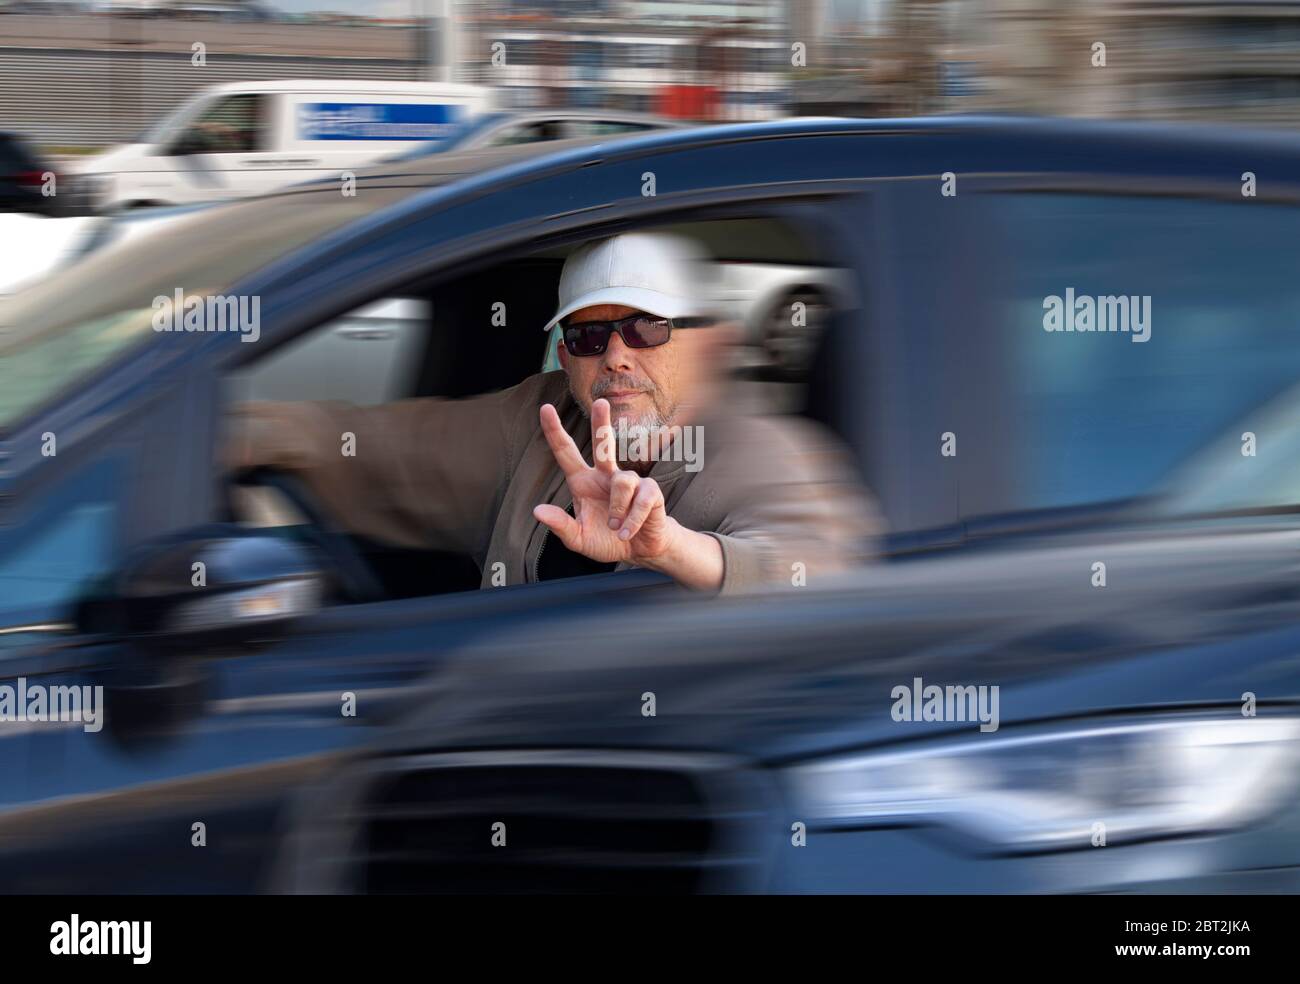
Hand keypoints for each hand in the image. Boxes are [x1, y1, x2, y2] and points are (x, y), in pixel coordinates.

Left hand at [533, 399, 677, 565]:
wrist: (639, 550)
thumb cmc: (607, 541)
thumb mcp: (578, 539)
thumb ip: (560, 526)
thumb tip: (537, 510)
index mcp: (583, 482)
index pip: (566, 452)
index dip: (555, 431)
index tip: (545, 408)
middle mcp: (605, 476)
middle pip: (603, 443)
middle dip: (601, 422)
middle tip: (601, 402)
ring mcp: (629, 481)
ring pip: (622, 482)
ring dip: (617, 510)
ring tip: (616, 527)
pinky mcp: (650, 491)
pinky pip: (641, 498)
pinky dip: (633, 519)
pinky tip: (627, 531)